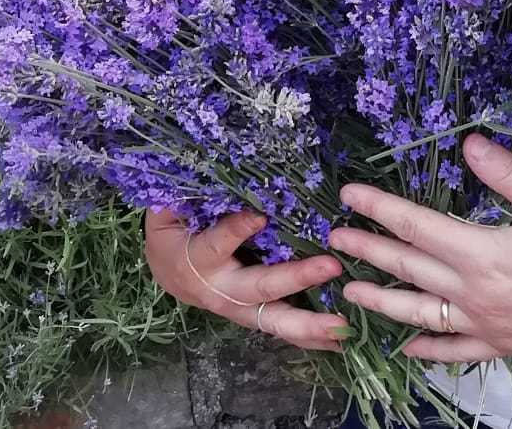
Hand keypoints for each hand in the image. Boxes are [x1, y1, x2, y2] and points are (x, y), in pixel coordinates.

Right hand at [144, 207, 347, 350]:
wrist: (168, 272)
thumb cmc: (173, 233)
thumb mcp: (170, 211)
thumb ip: (188, 197)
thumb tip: (212, 173)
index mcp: (198, 257)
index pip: (217, 244)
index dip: (237, 230)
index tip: (261, 216)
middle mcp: (221, 288)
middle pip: (259, 288)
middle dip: (296, 278)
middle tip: (331, 266)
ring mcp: (240, 306)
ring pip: (274, 319)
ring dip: (310, 324)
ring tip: (342, 325)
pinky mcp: (255, 314)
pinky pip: (282, 327)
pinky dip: (310, 335)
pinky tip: (340, 338)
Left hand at [327, 134, 511, 362]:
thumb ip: (506, 173)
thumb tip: (467, 142)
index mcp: (482, 253)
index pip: (416, 226)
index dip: (380, 207)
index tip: (348, 194)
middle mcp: (475, 293)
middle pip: (409, 268)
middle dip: (368, 250)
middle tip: (334, 236)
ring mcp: (487, 324)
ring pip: (420, 313)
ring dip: (381, 301)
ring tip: (349, 292)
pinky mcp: (504, 344)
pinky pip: (455, 351)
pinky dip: (427, 349)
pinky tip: (407, 347)